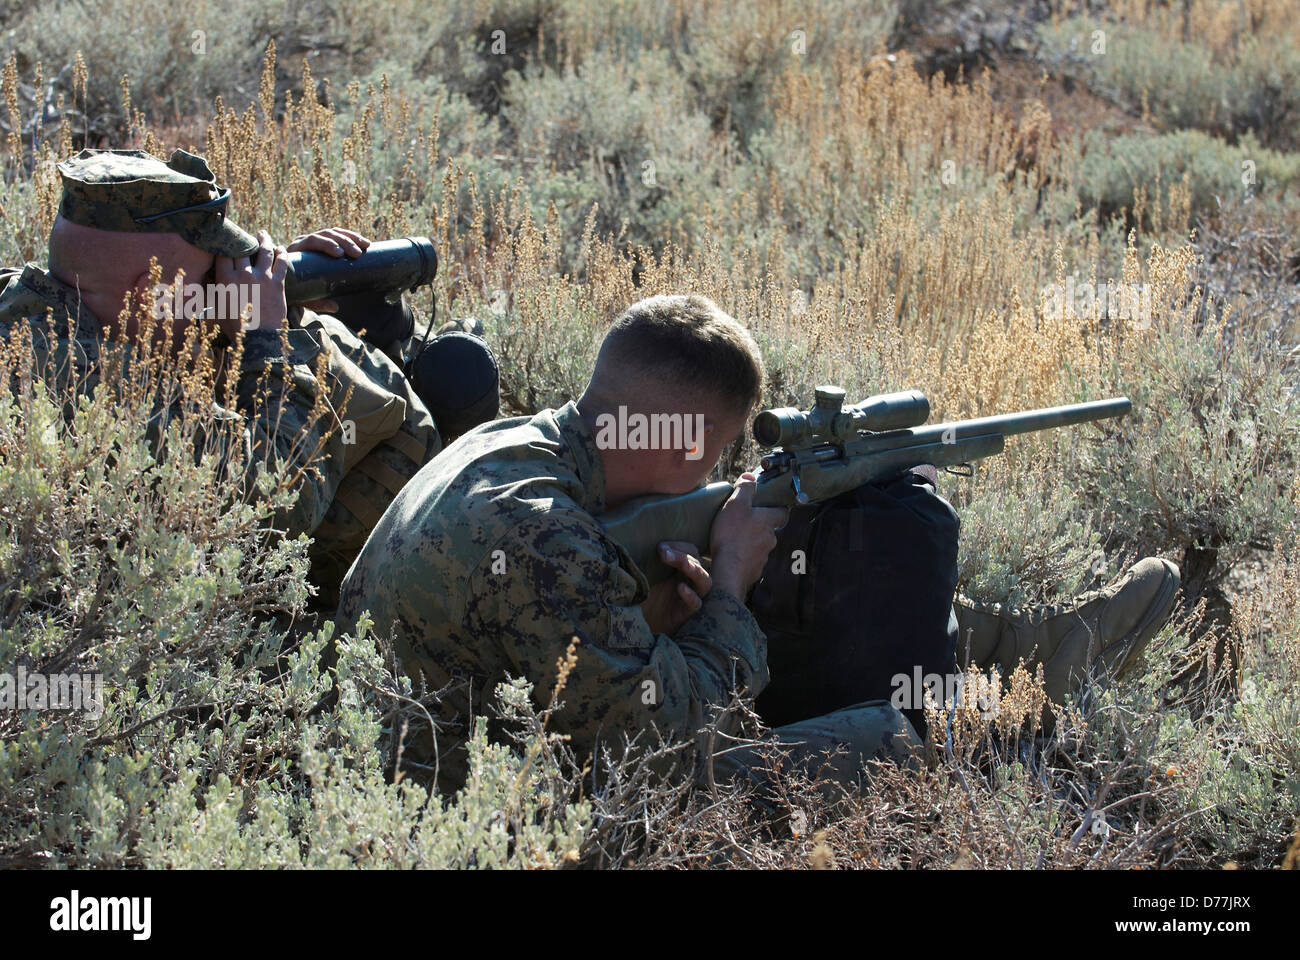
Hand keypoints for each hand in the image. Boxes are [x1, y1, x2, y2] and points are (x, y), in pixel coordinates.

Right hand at [213, 229, 286, 335]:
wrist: (259, 340)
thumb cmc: (235, 327)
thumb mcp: (216, 309)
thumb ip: (211, 293)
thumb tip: (199, 285)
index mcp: (225, 279)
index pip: (224, 253)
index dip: (226, 245)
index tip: (228, 241)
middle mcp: (244, 274)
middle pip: (243, 249)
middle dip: (244, 240)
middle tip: (245, 237)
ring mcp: (263, 278)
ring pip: (264, 251)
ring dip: (264, 239)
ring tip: (262, 234)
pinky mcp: (277, 283)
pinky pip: (281, 262)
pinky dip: (281, 253)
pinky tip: (280, 248)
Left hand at [285, 227, 370, 313]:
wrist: (293, 284)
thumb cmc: (296, 292)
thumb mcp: (304, 297)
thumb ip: (317, 303)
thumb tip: (335, 307)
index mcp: (296, 249)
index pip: (312, 241)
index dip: (327, 244)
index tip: (341, 254)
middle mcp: (305, 241)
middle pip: (326, 234)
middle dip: (344, 242)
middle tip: (357, 253)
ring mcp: (315, 239)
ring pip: (335, 232)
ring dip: (351, 237)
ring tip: (366, 245)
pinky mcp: (325, 241)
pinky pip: (339, 235)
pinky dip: (352, 237)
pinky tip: (364, 243)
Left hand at [640, 541, 710, 635]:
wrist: (633, 629)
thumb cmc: (637, 600)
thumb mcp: (640, 578)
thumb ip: (642, 563)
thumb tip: (632, 544)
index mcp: (678, 570)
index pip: (690, 552)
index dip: (679, 547)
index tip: (660, 548)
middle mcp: (687, 582)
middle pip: (698, 563)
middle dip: (682, 555)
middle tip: (663, 552)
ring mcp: (689, 599)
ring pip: (705, 582)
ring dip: (694, 570)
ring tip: (683, 564)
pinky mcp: (686, 616)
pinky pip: (696, 605)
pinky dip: (690, 596)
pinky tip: (680, 588)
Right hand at [708, 473, 787, 598]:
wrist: (728, 571)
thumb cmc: (732, 535)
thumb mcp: (735, 505)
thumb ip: (744, 489)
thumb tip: (750, 476)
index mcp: (768, 521)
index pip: (783, 513)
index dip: (778, 509)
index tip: (771, 506)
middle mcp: (770, 539)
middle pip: (770, 530)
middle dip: (760, 527)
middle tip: (744, 523)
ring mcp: (763, 557)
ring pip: (760, 546)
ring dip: (751, 543)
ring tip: (734, 541)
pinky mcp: (754, 571)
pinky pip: (751, 561)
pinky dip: (745, 558)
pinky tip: (732, 557)